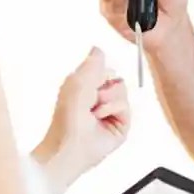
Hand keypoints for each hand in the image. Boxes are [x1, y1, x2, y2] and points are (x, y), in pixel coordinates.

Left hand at [33, 47, 129, 193]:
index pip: (106, 69)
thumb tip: (98, 48)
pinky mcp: (121, 125)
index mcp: (87, 88)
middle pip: (117, 78)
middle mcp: (100, 98)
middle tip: (90, 98)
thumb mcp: (77, 82)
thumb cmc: (67, 117)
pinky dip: (112, 108)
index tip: (90, 81)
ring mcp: (112, 112)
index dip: (100, 73)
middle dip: (103, 85)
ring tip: (94, 111)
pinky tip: (100, 117)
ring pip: (123, 90)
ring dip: (106, 98)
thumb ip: (91, 64)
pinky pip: (126, 105)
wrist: (69, 145)